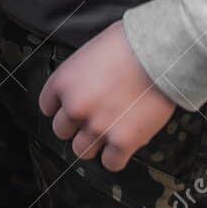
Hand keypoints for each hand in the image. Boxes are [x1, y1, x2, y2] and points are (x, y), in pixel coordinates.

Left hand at [38, 21, 176, 171]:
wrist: (159, 53)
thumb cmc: (129, 44)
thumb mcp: (90, 52)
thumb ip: (80, 76)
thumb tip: (84, 86)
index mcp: (63, 82)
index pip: (47, 106)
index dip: (61, 108)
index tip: (70, 109)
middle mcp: (75, 107)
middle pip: (62, 131)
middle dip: (76, 126)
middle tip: (93, 119)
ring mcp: (98, 126)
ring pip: (82, 151)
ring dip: (94, 144)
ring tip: (108, 132)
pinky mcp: (123, 141)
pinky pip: (111, 163)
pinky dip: (116, 157)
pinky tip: (122, 145)